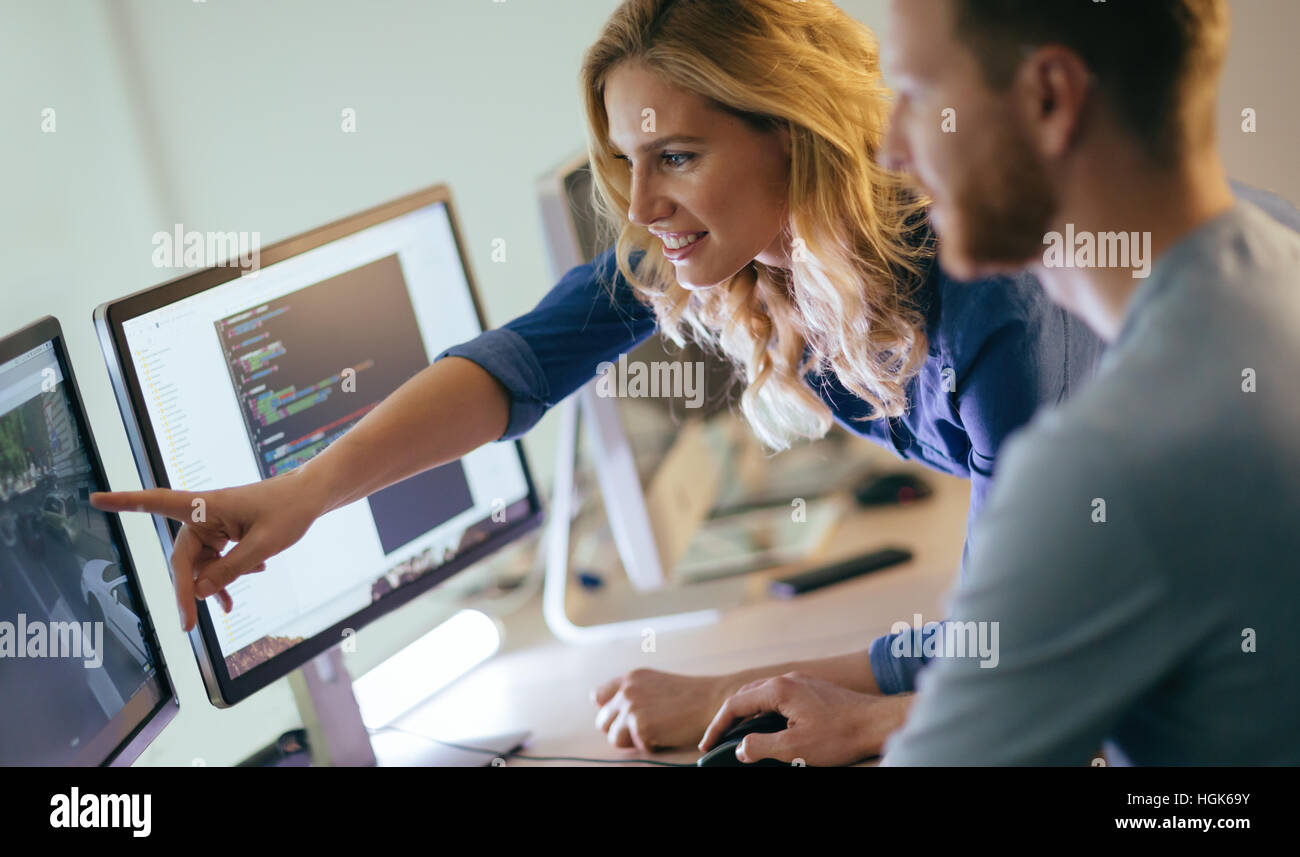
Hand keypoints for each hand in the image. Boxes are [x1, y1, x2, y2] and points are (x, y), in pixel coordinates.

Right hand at [89, 468, 325, 631]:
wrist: (310, 498)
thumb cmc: (289, 511)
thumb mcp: (263, 545)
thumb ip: (230, 569)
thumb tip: (198, 592)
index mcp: (205, 505)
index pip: (156, 501)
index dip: (124, 502)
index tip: (95, 498)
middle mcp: (203, 514)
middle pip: (183, 557)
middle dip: (186, 591)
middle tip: (188, 626)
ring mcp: (213, 525)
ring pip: (200, 564)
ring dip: (213, 585)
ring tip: (228, 608)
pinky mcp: (224, 534)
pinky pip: (214, 562)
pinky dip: (224, 577)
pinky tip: (236, 594)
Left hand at [592, 668, 736, 752]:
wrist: (715, 700)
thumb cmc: (691, 697)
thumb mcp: (657, 686)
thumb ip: (634, 694)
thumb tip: (610, 713)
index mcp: (630, 678)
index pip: (598, 696)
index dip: (610, 711)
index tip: (625, 717)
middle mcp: (626, 690)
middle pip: (603, 722)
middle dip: (621, 730)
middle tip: (647, 729)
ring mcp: (632, 708)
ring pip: (615, 738)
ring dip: (634, 741)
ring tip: (659, 731)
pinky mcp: (640, 726)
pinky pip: (638, 747)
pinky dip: (652, 746)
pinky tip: (669, 734)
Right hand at [700, 672, 910, 766]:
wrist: (878, 722)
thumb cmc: (841, 734)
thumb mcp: (795, 748)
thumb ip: (761, 746)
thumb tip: (741, 748)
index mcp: (779, 689)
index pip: (735, 704)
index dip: (717, 726)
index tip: (706, 743)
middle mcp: (788, 680)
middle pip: (747, 696)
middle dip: (729, 718)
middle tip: (717, 739)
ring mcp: (802, 683)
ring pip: (763, 695)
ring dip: (747, 714)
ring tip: (737, 734)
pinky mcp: (813, 691)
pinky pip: (779, 697)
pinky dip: (764, 711)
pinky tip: (768, 725)